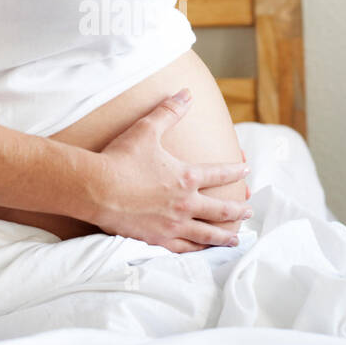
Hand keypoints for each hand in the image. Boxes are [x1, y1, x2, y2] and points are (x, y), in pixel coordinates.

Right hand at [89, 89, 250, 252]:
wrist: (96, 189)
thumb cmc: (121, 158)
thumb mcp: (147, 129)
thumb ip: (169, 111)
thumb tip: (186, 93)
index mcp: (186, 177)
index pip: (219, 174)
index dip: (235, 171)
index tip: (246, 170)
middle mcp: (185, 203)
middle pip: (220, 210)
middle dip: (237, 210)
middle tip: (249, 211)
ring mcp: (173, 224)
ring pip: (207, 234)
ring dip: (224, 236)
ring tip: (236, 238)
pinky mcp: (157, 239)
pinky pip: (184, 248)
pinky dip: (197, 250)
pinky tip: (203, 251)